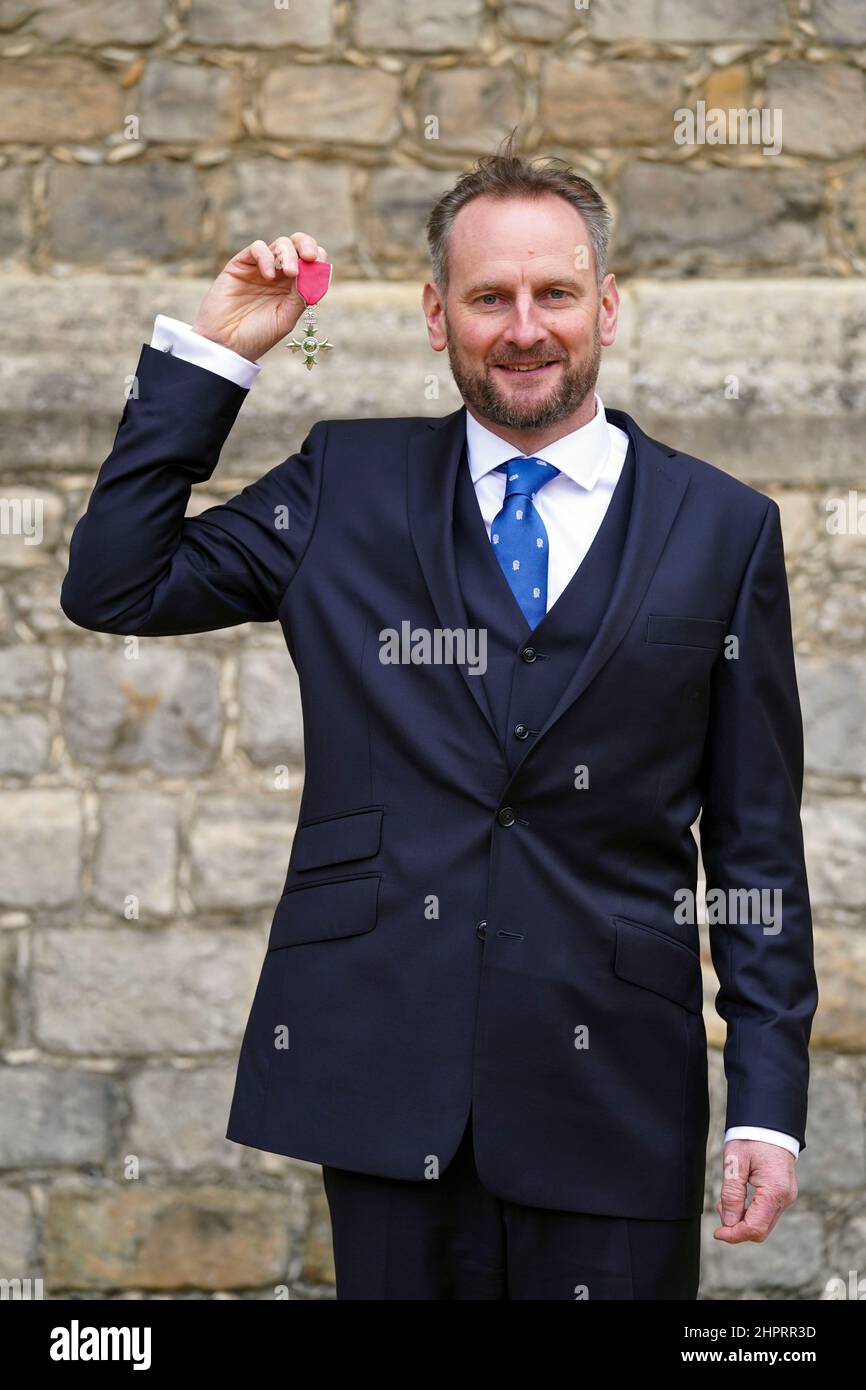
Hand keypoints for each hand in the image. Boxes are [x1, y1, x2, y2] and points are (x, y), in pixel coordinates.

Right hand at [191, 234, 327, 362]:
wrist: (226, 344)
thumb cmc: (257, 336)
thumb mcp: (286, 318)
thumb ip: (301, 295)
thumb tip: (314, 271)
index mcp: (294, 289)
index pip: (312, 264)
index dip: (319, 261)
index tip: (320, 268)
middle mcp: (279, 276)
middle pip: (298, 246)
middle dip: (307, 245)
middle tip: (311, 257)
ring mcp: (260, 268)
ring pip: (280, 244)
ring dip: (289, 254)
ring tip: (290, 272)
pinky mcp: (240, 265)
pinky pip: (257, 249)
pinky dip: (266, 257)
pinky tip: (267, 276)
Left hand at [713, 1138, 797, 1242]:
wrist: (770, 1124)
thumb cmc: (752, 1138)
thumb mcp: (735, 1162)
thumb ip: (732, 1194)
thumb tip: (729, 1222)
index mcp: (775, 1191)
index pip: (755, 1228)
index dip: (734, 1235)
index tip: (717, 1233)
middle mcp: (785, 1198)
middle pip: (760, 1230)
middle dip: (737, 1227)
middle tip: (720, 1209)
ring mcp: (786, 1197)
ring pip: (763, 1223)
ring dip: (742, 1219)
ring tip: (726, 1200)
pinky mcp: (783, 1194)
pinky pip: (766, 1213)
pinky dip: (750, 1212)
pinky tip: (737, 1199)